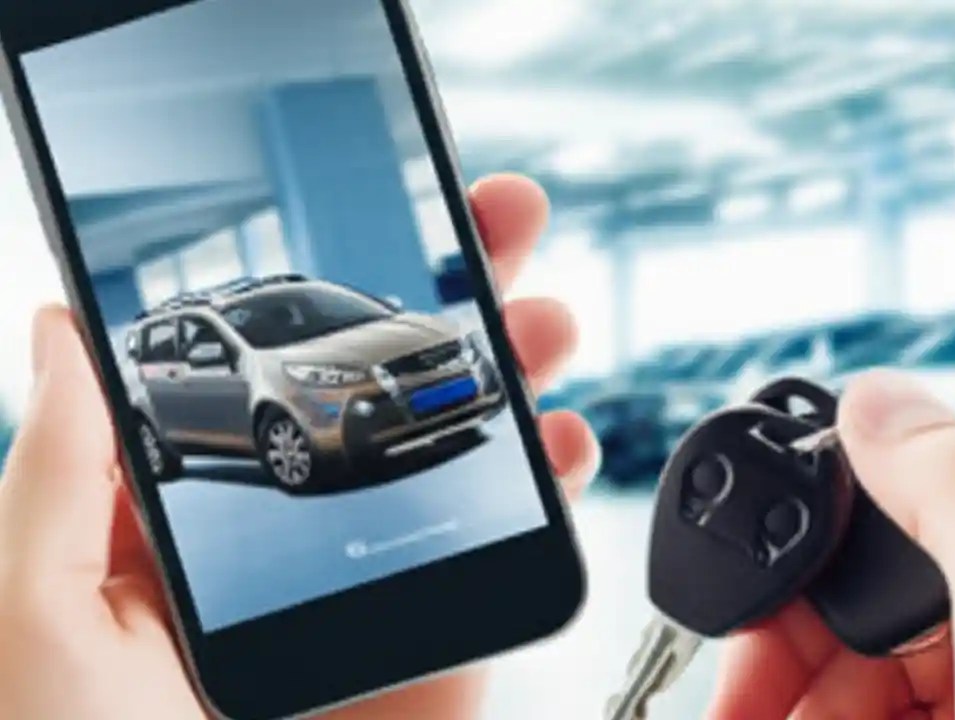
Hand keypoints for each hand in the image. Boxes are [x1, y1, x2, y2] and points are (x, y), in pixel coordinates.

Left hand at [0, 174, 598, 719]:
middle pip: (383, 379)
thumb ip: (59, 479)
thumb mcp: (41, 623)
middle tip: (499, 216)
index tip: (381, 197)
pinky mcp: (447, 623)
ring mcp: (379, 571)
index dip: (327, 278)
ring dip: (515, 364)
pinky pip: (511, 535)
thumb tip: (62, 330)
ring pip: (460, 442)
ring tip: (545, 316)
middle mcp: (297, 527)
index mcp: (196, 509)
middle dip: (451, 287)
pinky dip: (549, 477)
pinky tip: (560, 439)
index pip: (270, 362)